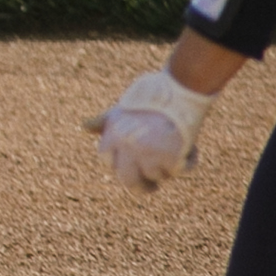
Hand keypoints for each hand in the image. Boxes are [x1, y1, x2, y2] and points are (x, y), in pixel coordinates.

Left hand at [85, 69, 217, 194]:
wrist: (181, 89)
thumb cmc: (152, 98)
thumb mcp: (123, 109)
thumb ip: (105, 122)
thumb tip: (84, 126)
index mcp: (113, 135)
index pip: (107, 159)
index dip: (120, 163)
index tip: (132, 162)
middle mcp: (127, 147)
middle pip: (128, 181)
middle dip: (141, 187)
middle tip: (152, 186)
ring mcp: (148, 155)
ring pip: (157, 175)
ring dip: (168, 166)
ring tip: (176, 143)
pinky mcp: (170, 159)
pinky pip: (179, 170)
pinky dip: (188, 160)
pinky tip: (191, 145)